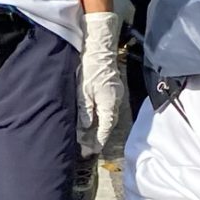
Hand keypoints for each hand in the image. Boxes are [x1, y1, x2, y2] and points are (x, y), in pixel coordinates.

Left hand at [79, 10, 128, 153]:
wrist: (99, 48)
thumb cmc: (90, 69)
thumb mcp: (83, 92)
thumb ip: (85, 111)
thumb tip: (85, 127)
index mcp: (109, 104)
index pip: (105, 128)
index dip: (98, 141)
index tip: (90, 151)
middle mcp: (115, 102)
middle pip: (108, 124)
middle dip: (98, 137)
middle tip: (87, 148)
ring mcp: (116, 95)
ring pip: (108, 116)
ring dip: (99, 127)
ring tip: (88, 137)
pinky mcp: (113, 89)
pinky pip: (108, 108)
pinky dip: (101, 117)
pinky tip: (93, 120)